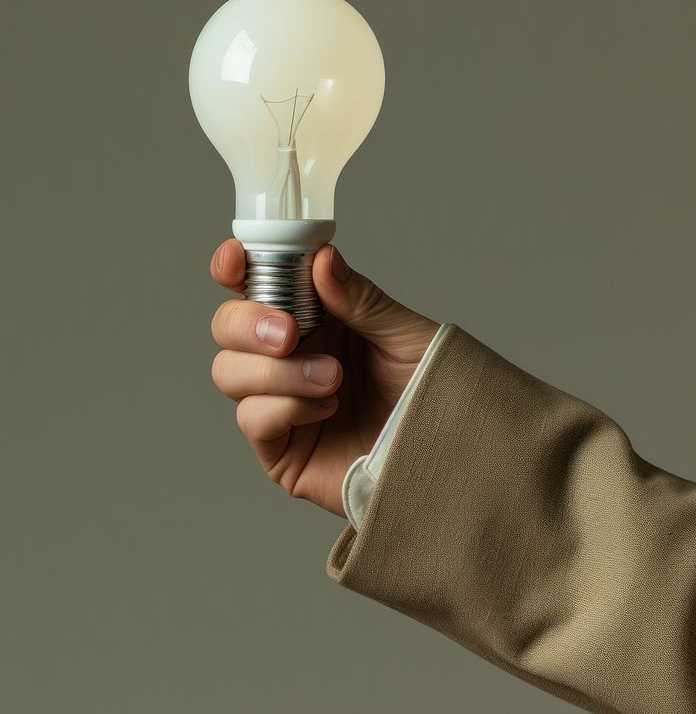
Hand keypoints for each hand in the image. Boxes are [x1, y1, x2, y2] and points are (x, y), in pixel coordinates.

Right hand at [209, 239, 439, 516]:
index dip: (234, 268)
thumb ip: (359, 298)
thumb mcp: (404, 334)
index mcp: (314, 317)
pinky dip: (286, 407)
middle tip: (290, 333)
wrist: (452, 454)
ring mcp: (279, 401)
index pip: (256, 284)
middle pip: (227, 326)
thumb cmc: (433, 392)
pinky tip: (327, 409)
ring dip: (277, 371)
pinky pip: (252, 418)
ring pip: (229, 371)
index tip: (234, 261)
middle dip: (247, 323)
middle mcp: (289, 355)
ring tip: (333, 379)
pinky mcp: (280, 449)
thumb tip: (321, 259)